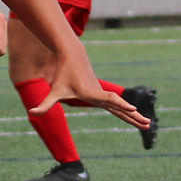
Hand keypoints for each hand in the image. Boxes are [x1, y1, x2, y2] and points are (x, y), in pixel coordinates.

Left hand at [30, 47, 149, 128]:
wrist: (73, 57)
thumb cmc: (63, 75)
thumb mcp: (54, 91)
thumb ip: (45, 104)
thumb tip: (32, 113)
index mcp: (90, 94)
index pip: (108, 100)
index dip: (120, 104)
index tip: (132, 108)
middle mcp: (99, 95)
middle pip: (120, 106)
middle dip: (134, 116)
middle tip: (148, 124)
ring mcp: (103, 95)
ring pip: (121, 108)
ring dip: (134, 116)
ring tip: (148, 124)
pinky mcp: (103, 96)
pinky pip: (117, 106)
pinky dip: (128, 112)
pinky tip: (135, 117)